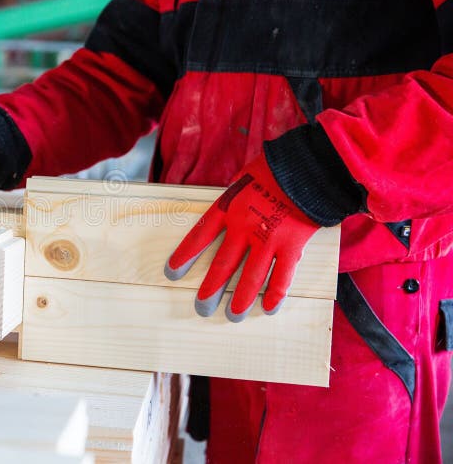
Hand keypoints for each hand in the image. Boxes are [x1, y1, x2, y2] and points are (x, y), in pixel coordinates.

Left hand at [163, 154, 319, 321]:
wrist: (310, 165)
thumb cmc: (277, 168)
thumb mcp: (244, 178)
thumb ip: (234, 199)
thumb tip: (228, 212)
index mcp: (228, 207)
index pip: (200, 236)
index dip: (185, 256)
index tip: (172, 272)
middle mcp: (243, 226)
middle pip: (222, 264)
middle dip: (210, 288)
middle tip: (200, 307)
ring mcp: (268, 237)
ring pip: (250, 276)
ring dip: (241, 299)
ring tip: (233, 316)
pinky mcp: (292, 245)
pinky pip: (282, 275)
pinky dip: (275, 294)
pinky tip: (268, 308)